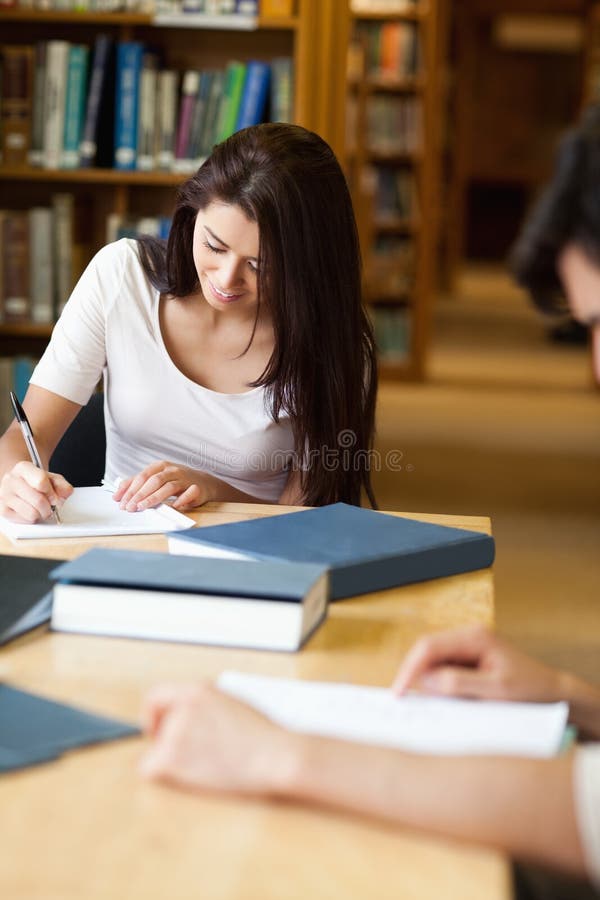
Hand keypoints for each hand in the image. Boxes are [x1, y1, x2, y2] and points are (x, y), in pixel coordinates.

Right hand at [0, 460, 72, 522]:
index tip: (54, 497)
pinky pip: (25, 520)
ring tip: (41, 509)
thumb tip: (66, 492)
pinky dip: (32, 519)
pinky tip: (31, 511)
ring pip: (32, 513)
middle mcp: (10, 480)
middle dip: (49, 507)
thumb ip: (62, 485)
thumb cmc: (35, 482)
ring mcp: (4, 495)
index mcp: (23, 468)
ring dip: (41, 514)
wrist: (18, 484)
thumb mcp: (52, 479)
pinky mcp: (3, 510)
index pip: (41, 481)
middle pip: (38, 500)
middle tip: (50, 506)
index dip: (52, 493)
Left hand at [112, 461, 216, 511]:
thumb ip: (138, 484)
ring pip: (168, 487)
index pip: (142, 476)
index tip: (120, 500)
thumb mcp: (156, 478)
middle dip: (139, 494)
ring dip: (154, 498)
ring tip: (143, 507)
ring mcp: (185, 478)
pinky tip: (174, 506)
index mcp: (160, 466)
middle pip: (153, 481)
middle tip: (129, 506)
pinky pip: (189, 493)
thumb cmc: (177, 481)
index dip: (130, 489)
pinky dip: (181, 500)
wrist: (203, 483)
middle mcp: (172, 470)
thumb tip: (118, 494)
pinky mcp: (196, 488)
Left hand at [139, 682, 292, 794]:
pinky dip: (163, 774)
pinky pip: (150, 768)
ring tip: (205, 764)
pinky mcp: (172, 756)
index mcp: (198, 690)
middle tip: (188, 753)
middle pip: (155, 722)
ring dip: (172, 759)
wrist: (274, 756)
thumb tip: (187, 720)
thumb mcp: (232, 703)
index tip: (157, 727)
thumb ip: (204, 706)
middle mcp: (183, 705)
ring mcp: (176, 730)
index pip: (157, 695)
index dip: (155, 713)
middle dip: (165, 738)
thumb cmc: (263, 736)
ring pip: (155, 750)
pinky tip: (190, 776)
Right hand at [393, 625, 563, 703]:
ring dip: (429, 682)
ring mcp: (468, 647)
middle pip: (427, 652)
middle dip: (416, 675)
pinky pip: (444, 670)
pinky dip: (440, 685)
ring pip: (433, 662)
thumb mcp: (496, 691)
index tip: (399, 692)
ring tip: (441, 704)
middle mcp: (468, 636)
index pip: (429, 647)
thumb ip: (461, 684)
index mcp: (474, 636)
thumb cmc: (531, 689)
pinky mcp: (469, 660)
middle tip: (409, 702)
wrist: (554, 692)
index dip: (409, 668)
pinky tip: (449, 700)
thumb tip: (427, 680)